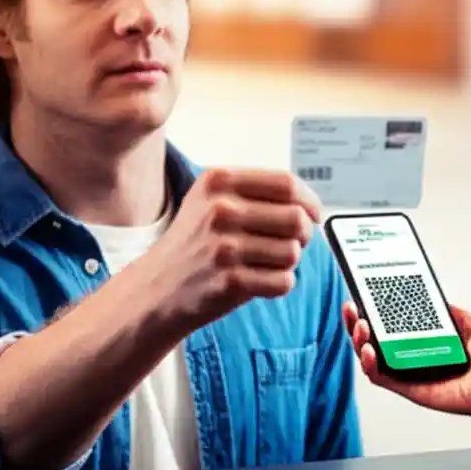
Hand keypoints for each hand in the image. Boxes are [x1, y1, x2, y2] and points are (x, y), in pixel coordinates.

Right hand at [141, 169, 321, 331]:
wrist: (156, 288)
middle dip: (304, 234)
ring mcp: (223, 247)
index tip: (314, 214)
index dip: (309, 201)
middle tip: (291, 243)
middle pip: (296, 218)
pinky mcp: (229, 282)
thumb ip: (256, 191)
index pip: (286, 183)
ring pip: (293, 252)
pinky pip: (284, 281)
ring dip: (288, 261)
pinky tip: (259, 282)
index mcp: (218, 181)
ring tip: (266, 263)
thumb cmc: (195, 243)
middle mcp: (220, 210)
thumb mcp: (211, 199)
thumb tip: (311, 204)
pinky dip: (279, 284)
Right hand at [343, 302, 470, 419]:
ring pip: (373, 362)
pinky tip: (367, 349)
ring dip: (360, 342)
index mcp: (426, 346)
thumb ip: (448, 311)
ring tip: (359, 324)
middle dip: (359, 325)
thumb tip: (432, 295)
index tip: (363, 297)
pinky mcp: (414, 391)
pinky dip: (371, 365)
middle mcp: (416, 362)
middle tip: (352, 307)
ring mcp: (413, 377)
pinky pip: (384, 380)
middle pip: (376, 345)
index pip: (391, 331)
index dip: (374, 315)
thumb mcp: (470, 322)